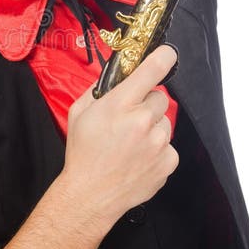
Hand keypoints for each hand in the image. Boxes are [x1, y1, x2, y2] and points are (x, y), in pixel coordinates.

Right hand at [62, 45, 178, 230]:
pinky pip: (168, 146)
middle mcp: (143, 122)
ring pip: (164, 122)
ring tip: (131, 143)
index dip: (162, 57)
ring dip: (152, 128)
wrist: (90, 195)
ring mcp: (158, 144)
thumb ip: (99, 89)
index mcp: (120, 105)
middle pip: (160, 98)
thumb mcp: (80, 112)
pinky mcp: (168, 162)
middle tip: (129, 118)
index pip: (151, 71)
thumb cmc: (83, 154)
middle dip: (147, 104)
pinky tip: (138, 158)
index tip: (167, 54)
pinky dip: (157, 149)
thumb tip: (117, 74)